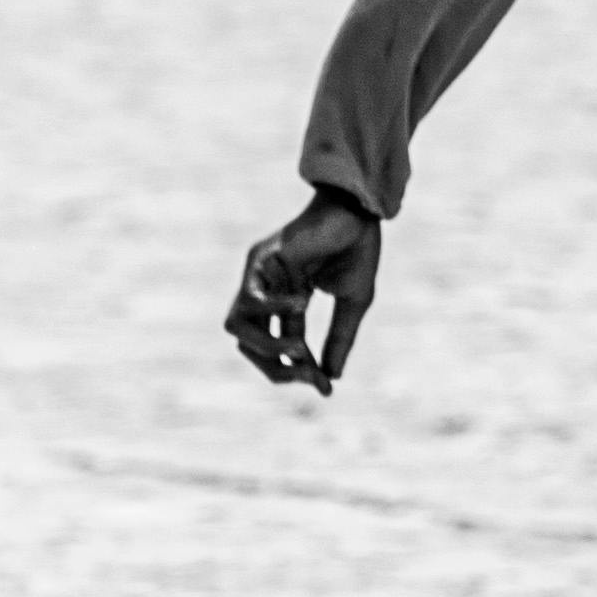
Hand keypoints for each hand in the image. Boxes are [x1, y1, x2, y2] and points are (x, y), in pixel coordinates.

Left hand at [223, 191, 379, 391]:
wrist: (359, 209)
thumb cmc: (357, 249)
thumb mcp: (353, 303)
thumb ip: (339, 338)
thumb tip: (331, 377)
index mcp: (285, 301)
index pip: (281, 345)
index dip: (299, 370)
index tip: (325, 388)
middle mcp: (264, 290)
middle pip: (248, 344)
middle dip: (278, 367)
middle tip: (309, 372)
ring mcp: (258, 275)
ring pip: (237, 326)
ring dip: (267, 346)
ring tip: (299, 346)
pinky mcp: (259, 258)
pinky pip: (250, 297)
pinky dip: (274, 309)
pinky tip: (304, 302)